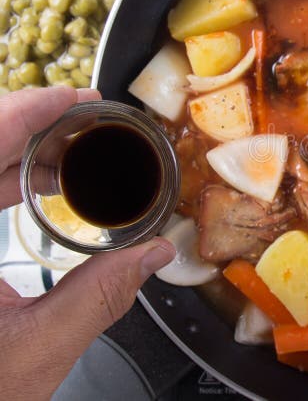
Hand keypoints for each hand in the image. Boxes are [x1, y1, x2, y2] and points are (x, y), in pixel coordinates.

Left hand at [0, 87, 175, 399]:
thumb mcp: (36, 350)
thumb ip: (100, 296)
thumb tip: (154, 254)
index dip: (27, 111)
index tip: (76, 97)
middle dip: (29, 123)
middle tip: (87, 119)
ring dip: (17, 150)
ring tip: (74, 150)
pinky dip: (1, 177)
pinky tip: (37, 182)